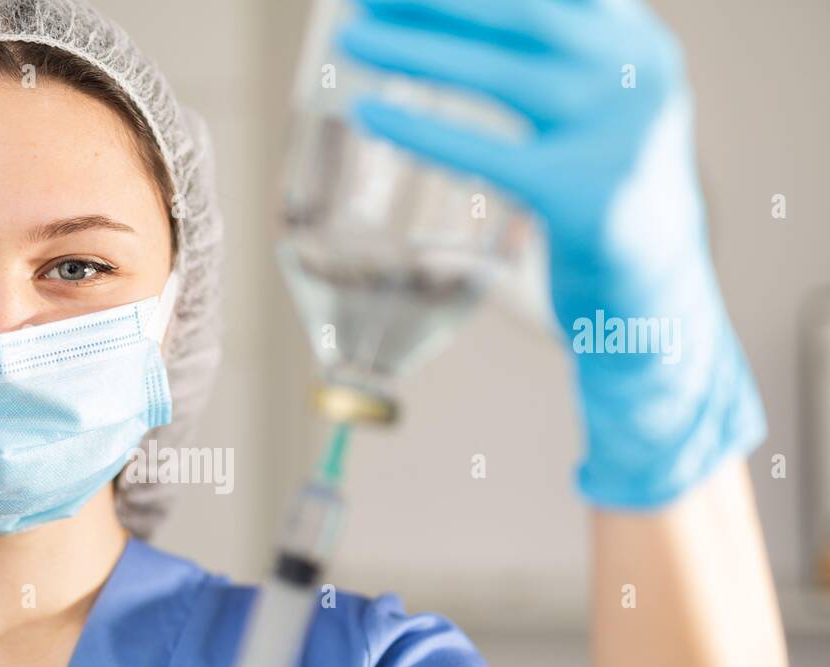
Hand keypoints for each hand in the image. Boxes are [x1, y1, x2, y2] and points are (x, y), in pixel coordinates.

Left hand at [339, 0, 764, 507]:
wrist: (653, 301)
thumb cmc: (602, 197)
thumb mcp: (596, 111)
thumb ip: (551, 58)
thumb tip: (447, 20)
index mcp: (638, 44)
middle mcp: (639, 75)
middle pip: (519, 11)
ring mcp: (618, 134)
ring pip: (497, 73)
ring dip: (414, 49)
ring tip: (349, 40)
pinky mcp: (584, 196)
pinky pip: (484, 152)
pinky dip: (420, 129)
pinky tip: (367, 113)